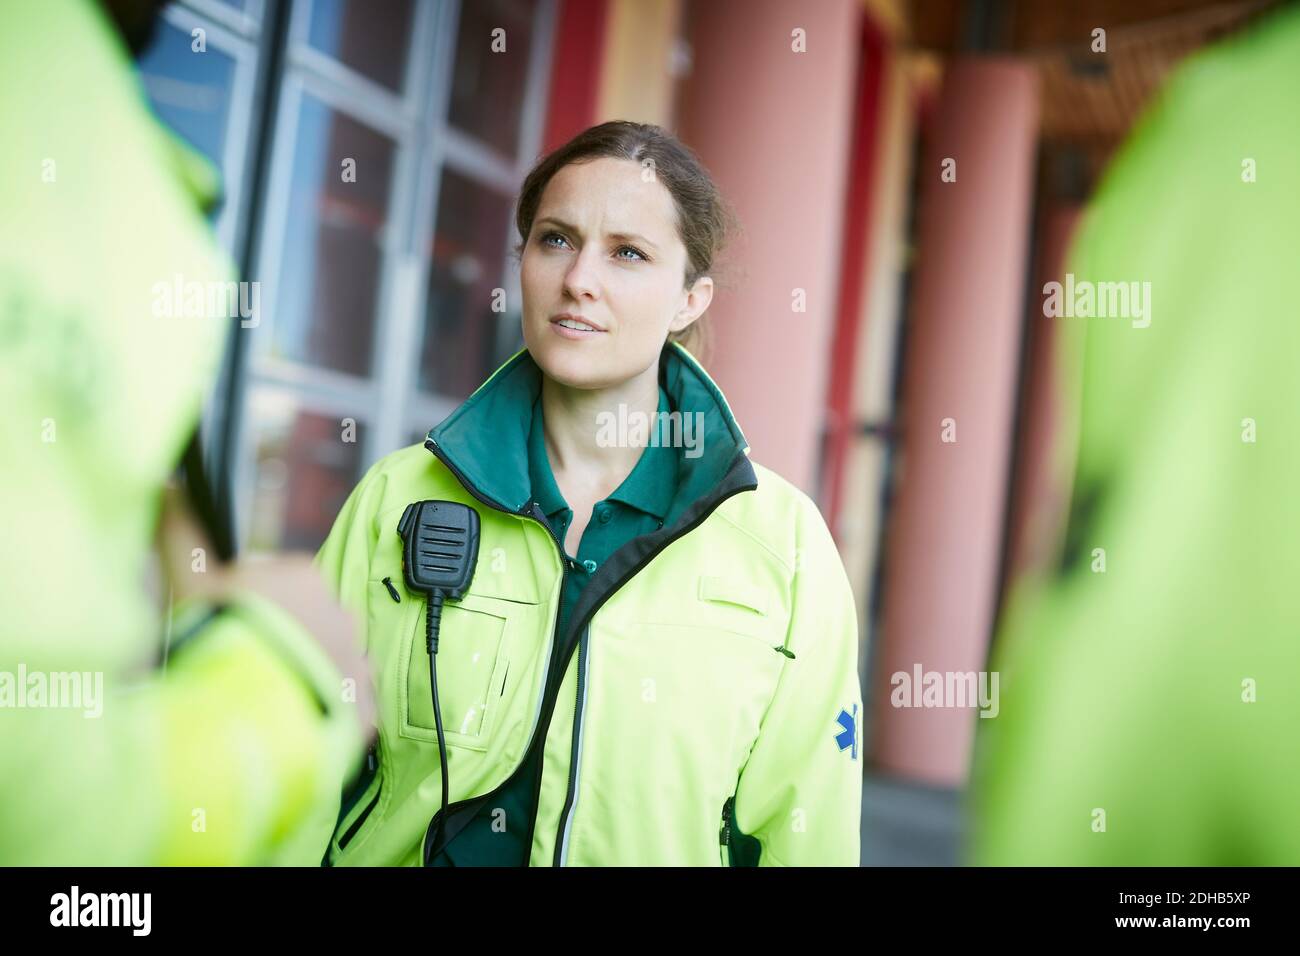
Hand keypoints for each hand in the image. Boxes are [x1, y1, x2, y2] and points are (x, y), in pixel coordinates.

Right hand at [157, 487, 377, 742]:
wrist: (243, 705)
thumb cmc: (216, 637)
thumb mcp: (189, 580)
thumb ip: (180, 531)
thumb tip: (165, 486)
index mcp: (305, 578)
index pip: (287, 590)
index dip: (259, 613)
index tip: (237, 633)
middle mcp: (342, 614)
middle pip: (312, 627)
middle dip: (287, 646)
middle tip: (250, 670)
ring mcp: (357, 661)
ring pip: (332, 666)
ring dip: (309, 680)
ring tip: (272, 702)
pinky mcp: (364, 706)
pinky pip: (349, 709)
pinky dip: (328, 716)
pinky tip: (296, 723)